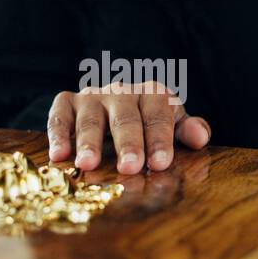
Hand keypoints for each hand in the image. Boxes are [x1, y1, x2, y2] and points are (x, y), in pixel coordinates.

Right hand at [46, 82, 210, 174]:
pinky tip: (59, 155)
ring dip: (89, 141)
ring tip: (88, 164)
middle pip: (125, 117)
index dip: (160, 138)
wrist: (116, 107)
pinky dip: (58, 133)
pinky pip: (60, 114)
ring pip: (91, 117)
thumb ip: (187, 130)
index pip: (158, 115)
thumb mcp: (173, 125)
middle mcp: (122, 91)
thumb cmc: (149, 123)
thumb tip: (199, 137)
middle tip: (129, 167)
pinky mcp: (68, 102)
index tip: (160, 162)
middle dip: (128, 142)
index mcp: (153, 94)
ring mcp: (93, 96)